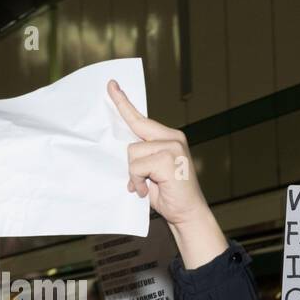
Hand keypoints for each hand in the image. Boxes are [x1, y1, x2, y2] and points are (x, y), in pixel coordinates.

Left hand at [107, 81, 207, 228]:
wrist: (188, 214)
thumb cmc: (169, 194)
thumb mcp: (151, 172)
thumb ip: (140, 157)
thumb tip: (122, 152)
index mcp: (168, 137)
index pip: (140, 118)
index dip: (123, 102)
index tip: (111, 85)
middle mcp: (172, 137)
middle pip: (133, 137)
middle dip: (130, 161)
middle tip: (139, 177)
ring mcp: (172, 146)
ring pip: (132, 153)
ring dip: (134, 175)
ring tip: (147, 186)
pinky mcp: (168, 158)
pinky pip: (136, 166)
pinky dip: (137, 181)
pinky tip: (148, 191)